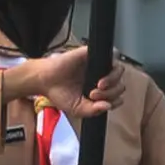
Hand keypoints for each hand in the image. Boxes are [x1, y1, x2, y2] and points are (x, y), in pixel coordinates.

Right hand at [6, 48, 120, 120]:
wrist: (44, 82)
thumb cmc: (59, 94)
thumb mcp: (77, 109)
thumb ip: (93, 111)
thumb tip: (108, 107)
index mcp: (99, 90)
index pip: (117, 95)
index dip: (113, 101)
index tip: (100, 104)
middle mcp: (100, 77)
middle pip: (120, 84)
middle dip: (110, 93)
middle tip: (93, 95)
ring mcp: (97, 65)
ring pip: (119, 69)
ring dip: (113, 81)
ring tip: (98, 87)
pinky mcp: (92, 55)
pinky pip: (110, 54)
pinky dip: (110, 65)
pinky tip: (99, 78)